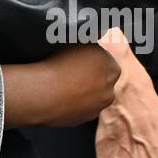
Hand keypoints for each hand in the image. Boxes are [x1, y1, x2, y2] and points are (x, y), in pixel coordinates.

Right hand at [2, 40, 119, 128]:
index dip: (90, 59)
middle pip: (100, 81)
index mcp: (112, 67)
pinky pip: (78, 109)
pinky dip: (71, 103)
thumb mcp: (77, 39)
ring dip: (81, 92)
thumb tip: (93, 37)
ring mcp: (97, 108)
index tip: (76, 58)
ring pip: (90, 97)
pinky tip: (57, 94)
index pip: (105, 61)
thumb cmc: (58, 62)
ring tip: (60, 83)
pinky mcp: (83, 120)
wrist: (45, 91)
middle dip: (89, 77)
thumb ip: (90, 40)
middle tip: (68, 70)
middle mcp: (109, 90)